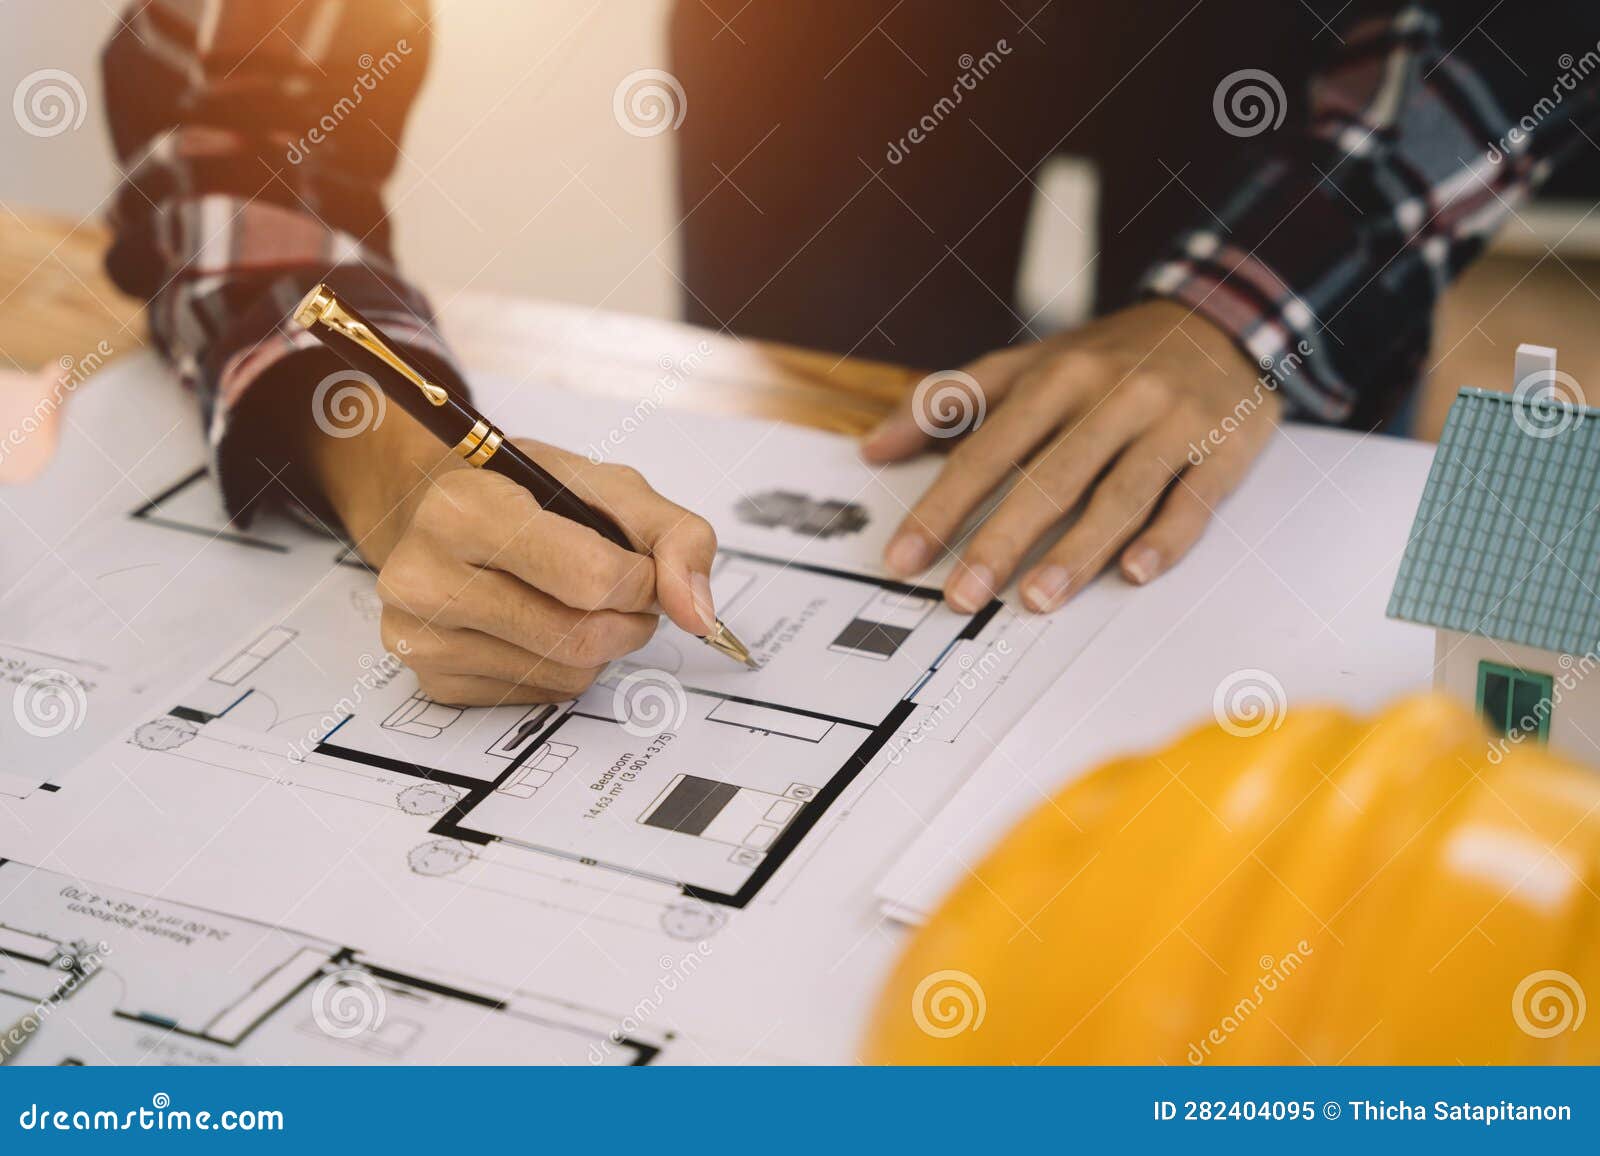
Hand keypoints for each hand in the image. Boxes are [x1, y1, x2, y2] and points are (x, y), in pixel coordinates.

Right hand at [306, 405, 717, 705]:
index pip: (594, 579)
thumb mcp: (603, 485)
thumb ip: (674, 535)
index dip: (642, 578)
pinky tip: (537, 622)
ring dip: (601, 644)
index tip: (638, 564)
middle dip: (628, 617)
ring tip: (572, 598)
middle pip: (582, 637)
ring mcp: (422, 639)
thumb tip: (700, 614)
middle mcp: (425, 579)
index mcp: (463, 511)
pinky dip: (563, 666)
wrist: (438, 512)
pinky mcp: (434, 683)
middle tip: (621, 589)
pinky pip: (541, 696)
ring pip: (568, 674)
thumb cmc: (523, 494)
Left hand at [862, 301, 1280, 612]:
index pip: (985, 449)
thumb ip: (947, 402)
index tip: (905, 558)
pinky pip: (1193, 500)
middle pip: (1048, 476)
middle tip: (963, 594)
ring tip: (1037, 599)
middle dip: (1000, 540)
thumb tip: (873, 448)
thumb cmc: (1107, 357)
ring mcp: (1169, 421)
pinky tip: (1135, 572)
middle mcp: (1109, 396)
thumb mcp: (1024, 363)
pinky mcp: (1222, 447)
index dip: (941, 506)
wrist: (1218, 321)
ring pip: (1118, 493)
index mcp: (1054, 376)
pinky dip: (1165, 537)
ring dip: (1077, 551)